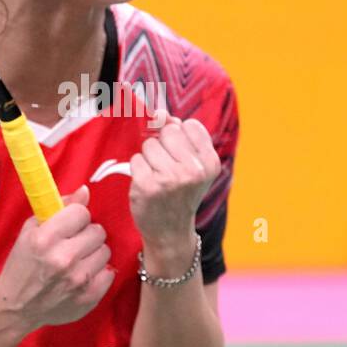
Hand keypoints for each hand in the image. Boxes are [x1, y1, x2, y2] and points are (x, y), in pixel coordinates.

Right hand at [0, 185, 114, 329]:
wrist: (17, 307)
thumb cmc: (22, 265)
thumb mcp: (30, 231)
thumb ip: (58, 208)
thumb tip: (85, 191)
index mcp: (45, 239)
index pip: (82, 212)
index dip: (76, 217)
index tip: (70, 224)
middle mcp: (63, 259)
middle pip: (97, 231)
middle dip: (86, 235)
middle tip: (73, 244)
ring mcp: (78, 280)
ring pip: (105, 251)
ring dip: (93, 254)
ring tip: (78, 260)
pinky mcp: (89, 297)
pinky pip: (109, 273)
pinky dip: (98, 274)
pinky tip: (82, 275)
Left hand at [129, 114, 222, 246]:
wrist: (170, 232)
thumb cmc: (180, 194)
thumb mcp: (194, 167)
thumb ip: (182, 137)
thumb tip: (161, 114)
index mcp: (210, 162)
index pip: (189, 125)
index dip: (180, 137)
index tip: (181, 155)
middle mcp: (193, 170)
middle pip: (168, 132)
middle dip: (163, 146)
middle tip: (168, 169)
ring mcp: (170, 179)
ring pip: (150, 144)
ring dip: (149, 158)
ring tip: (158, 177)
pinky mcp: (147, 186)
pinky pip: (136, 159)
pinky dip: (138, 170)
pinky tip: (147, 185)